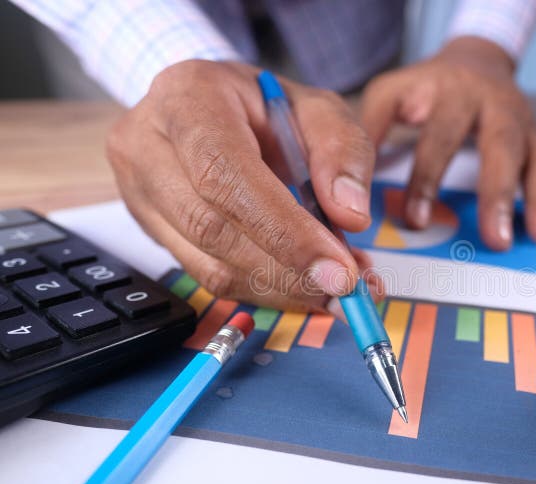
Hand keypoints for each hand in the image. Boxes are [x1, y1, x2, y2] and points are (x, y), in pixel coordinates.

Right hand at [107, 60, 379, 311]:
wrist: (214, 107)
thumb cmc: (266, 106)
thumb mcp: (320, 108)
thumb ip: (342, 151)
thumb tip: (350, 215)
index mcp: (186, 95)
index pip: (224, 174)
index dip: (282, 230)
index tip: (338, 269)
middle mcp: (146, 143)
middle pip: (211, 228)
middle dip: (288, 270)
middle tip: (348, 287)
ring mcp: (138, 191)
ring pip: (209, 266)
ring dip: (282, 288)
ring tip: (336, 286)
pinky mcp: (150, 230)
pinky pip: (209, 277)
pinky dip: (266, 289)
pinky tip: (304, 283)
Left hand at [361, 37, 535, 248]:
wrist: (474, 62)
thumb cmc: (426, 88)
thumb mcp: (392, 94)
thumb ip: (371, 130)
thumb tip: (346, 182)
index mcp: (449, 93)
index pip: (438, 135)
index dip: (427, 177)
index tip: (417, 219)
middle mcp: (491, 104)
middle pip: (500, 145)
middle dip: (498, 193)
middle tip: (495, 240)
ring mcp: (520, 120)